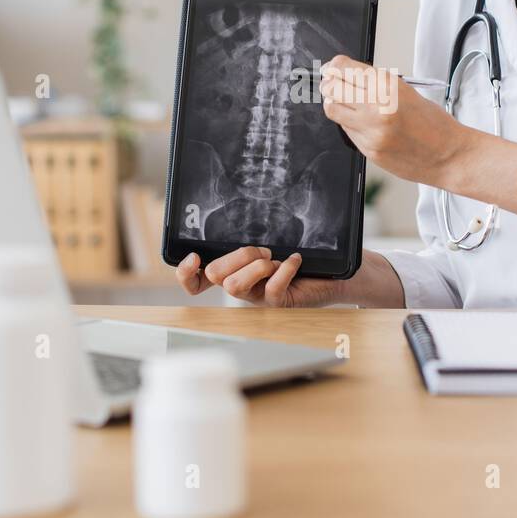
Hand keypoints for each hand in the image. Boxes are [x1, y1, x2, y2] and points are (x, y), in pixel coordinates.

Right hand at [174, 246, 341, 306]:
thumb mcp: (269, 244)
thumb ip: (249, 237)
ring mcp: (257, 298)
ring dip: (257, 265)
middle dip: (237, 256)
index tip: (194, 257)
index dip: (186, 274)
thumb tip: (238, 213)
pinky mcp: (277, 304)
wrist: (330, 276)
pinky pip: (272, 287)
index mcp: (232, 272)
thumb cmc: (296, 257)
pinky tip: (296, 260)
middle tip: (263, 251)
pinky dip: (286, 268)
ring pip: (235, 286)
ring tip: (275, 259)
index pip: (194, 282)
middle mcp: (240, 287)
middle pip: (215, 275)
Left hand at [319, 54, 465, 186]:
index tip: (332, 67)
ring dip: (334, 104)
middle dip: (329, 84)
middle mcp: (377, 106)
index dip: (334, 66)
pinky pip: (346, 130)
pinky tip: (362, 122)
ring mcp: (370, 130)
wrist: (449, 154)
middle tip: (333, 84)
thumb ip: (375, 83)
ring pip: (332, 110)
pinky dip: (348, 123)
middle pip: (331, 88)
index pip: (343, 68)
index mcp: (388, 86)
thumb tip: (346, 75)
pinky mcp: (368, 149)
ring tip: (344, 103)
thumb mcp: (405, 91)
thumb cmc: (433, 123)